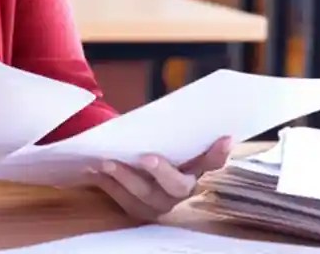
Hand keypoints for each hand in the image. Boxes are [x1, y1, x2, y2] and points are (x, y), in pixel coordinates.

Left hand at [89, 136, 231, 220]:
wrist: (135, 160)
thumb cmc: (155, 141)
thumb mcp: (165, 132)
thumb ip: (172, 126)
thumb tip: (176, 110)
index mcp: (197, 168)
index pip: (215, 162)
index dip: (219, 153)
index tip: (225, 138)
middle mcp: (184, 190)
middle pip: (178, 186)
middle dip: (162, 172)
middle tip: (147, 157)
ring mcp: (162, 203)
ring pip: (145, 196)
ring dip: (125, 178)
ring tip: (107, 161)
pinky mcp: (140, 209)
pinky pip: (123, 200)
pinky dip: (108, 183)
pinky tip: (94, 168)